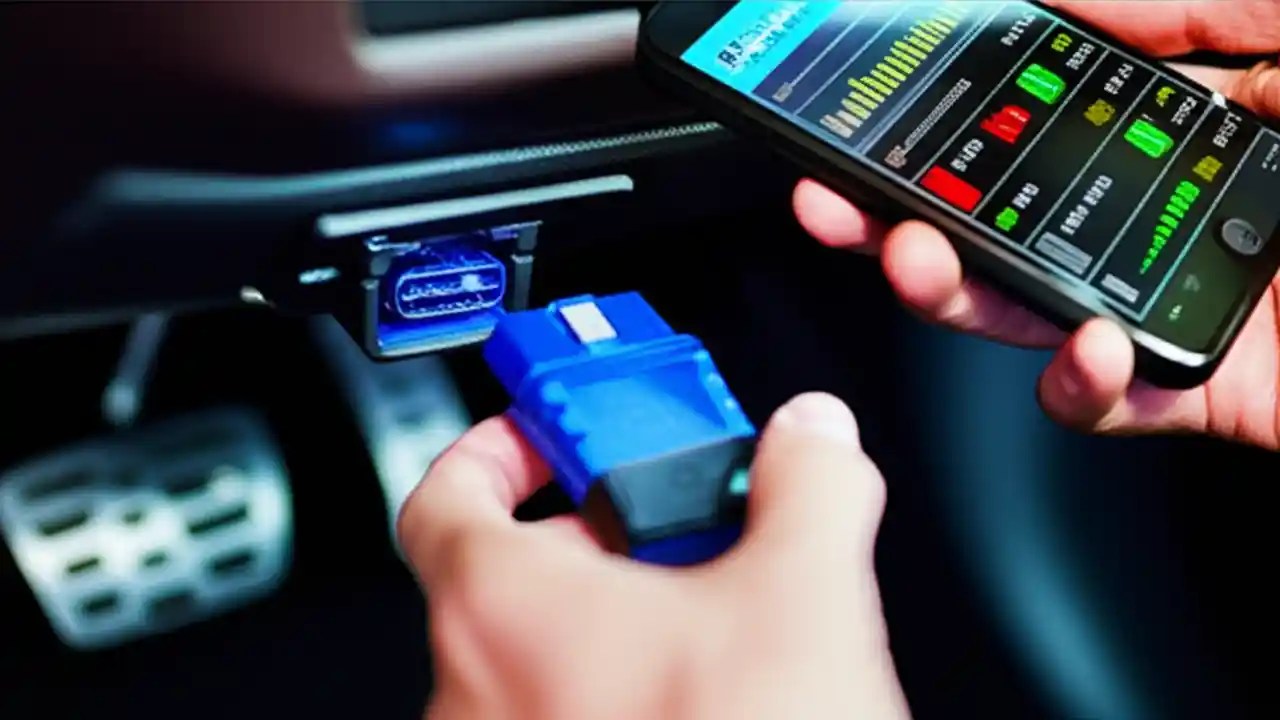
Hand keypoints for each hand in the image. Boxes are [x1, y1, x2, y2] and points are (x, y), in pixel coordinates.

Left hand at [398, 393, 909, 719]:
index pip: (446, 490)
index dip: (502, 444)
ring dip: (615, 624)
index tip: (555, 429)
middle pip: (506, 574)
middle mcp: (470, 692)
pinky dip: (614, 695)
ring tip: (709, 619)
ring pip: (539, 660)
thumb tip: (812, 435)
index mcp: (502, 607)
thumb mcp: (807, 599)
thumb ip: (807, 486)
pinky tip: (703, 702)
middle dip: (597, 538)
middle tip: (671, 525)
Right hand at [794, 1, 1279, 448]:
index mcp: (1189, 122)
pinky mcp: (1206, 387)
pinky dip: (1080, 381)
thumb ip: (1198, 12)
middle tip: (841, 200)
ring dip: (955, 293)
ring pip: (1028, 312)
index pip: (1039, 121)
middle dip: (906, 212)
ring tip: (913, 262)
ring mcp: (1177, 301)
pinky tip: (1087, 344)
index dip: (950, 121)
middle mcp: (1164, 211)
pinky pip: (1110, 398)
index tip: (880, 111)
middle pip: (1006, 219)